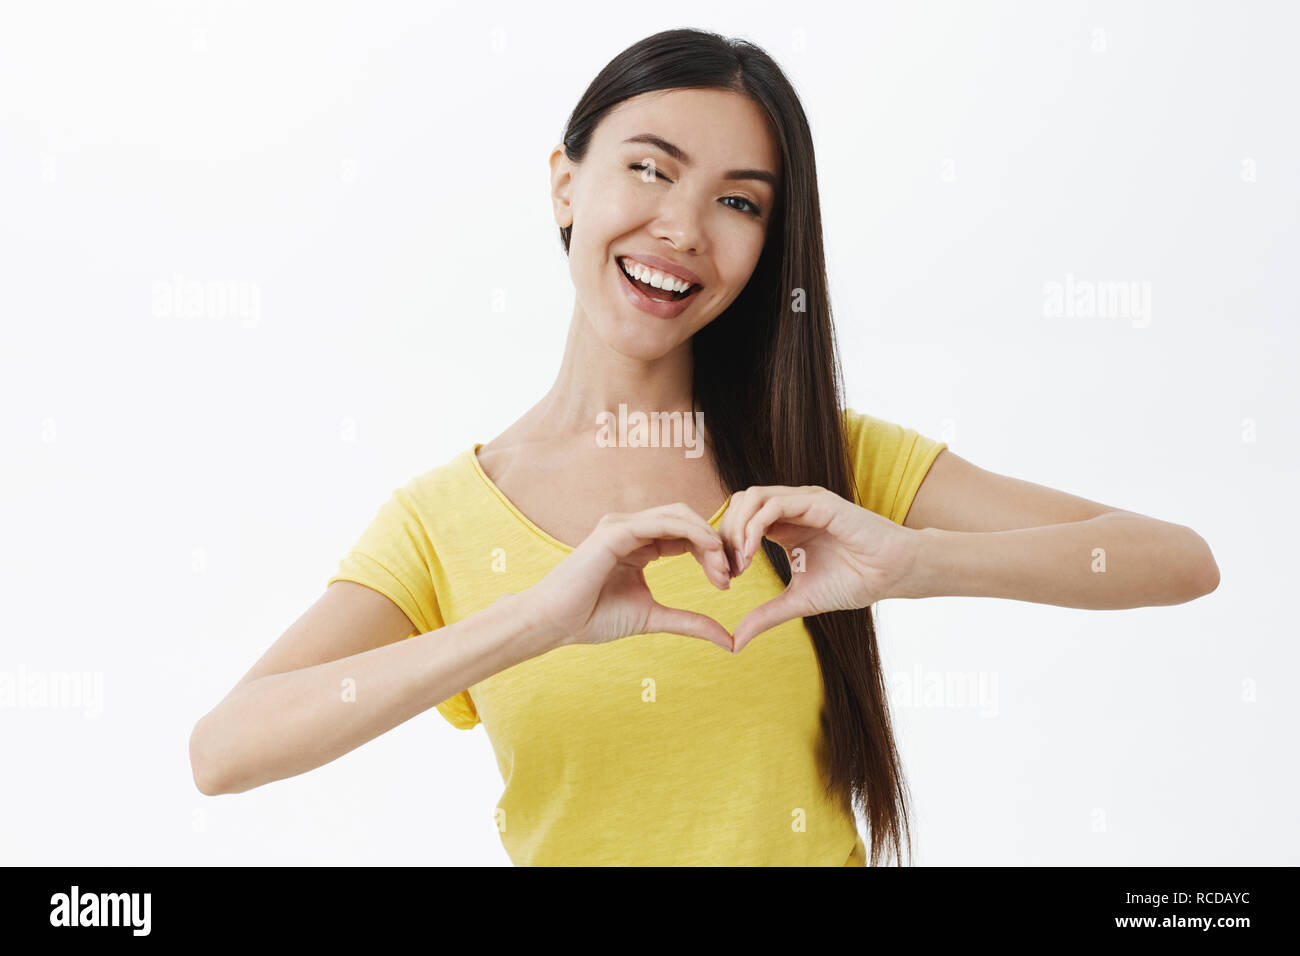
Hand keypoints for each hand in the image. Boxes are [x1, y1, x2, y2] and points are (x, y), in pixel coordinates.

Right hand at [526, 502, 734, 651]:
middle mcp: (631, 528)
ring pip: (678, 515)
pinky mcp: (615, 529)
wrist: (556, 623)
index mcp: (640, 544)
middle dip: (714, 544)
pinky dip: (691, 531)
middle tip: (730, 574)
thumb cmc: (594, 618)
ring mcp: (622, 525)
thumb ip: (690, 622)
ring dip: (707, 537)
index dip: (712, 553)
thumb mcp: (654, 618)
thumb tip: (729, 641)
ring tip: (722, 565)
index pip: (686, 536)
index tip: (728, 580)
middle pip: (687, 521)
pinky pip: (662, 521)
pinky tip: (709, 549)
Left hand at [717, 485, 920, 652]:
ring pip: (751, 498)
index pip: (738, 520)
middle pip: (738, 505)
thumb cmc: (854, 581)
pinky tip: (751, 554)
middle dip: (723, 537)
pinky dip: (754, 527)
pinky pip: (774, 504)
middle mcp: (791, 508)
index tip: (725, 580)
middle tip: (725, 573)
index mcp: (784, 525)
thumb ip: (767, 615)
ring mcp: (804, 501)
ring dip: (736, 529)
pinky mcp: (818, 502)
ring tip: (738, 563)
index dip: (724, 546)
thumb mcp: (799, 602)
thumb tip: (735, 641)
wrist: (893, 575)